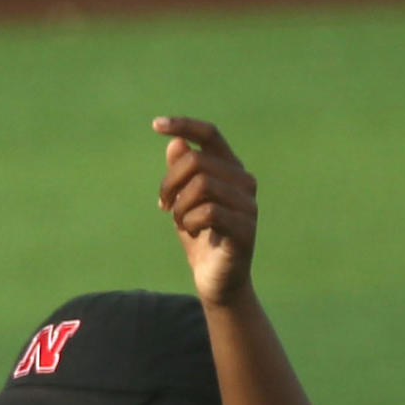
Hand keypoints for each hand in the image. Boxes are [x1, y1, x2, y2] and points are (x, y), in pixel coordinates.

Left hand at [154, 117, 255, 308]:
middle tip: (164, 205)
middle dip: (169, 183)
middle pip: (197, 162)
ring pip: (202, 185)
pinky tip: (193, 233)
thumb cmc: (201, 238)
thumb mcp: (183, 203)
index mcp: (230, 169)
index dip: (185, 125)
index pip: (211, 135)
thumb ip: (180, 175)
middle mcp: (244, 181)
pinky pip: (208, 212)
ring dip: (180, 206)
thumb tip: (176, 143)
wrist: (216, 280)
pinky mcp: (246, 228)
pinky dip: (190, 222)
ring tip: (180, 222)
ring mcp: (248, 204)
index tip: (155, 124)